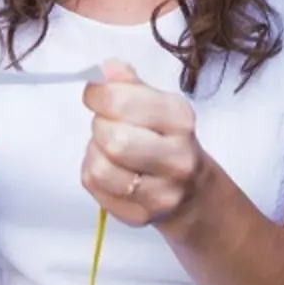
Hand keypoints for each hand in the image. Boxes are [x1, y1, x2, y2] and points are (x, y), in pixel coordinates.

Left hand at [81, 58, 206, 228]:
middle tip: (106, 125)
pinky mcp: (142, 216)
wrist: (192, 190)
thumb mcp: (154, 101)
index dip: (96, 95)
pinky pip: (95, 187)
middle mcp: (178, 158)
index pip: (120, 101)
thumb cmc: (164, 136)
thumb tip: (106, 68)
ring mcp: (163, 193)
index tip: (94, 96)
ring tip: (106, 148)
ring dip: (93, 152)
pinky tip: (110, 168)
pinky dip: (92, 172)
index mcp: (179, 118)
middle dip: (99, 126)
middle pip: (113, 139)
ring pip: (100, 168)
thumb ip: (127, 82)